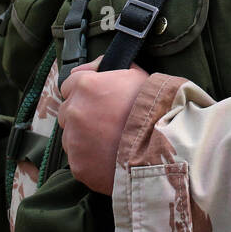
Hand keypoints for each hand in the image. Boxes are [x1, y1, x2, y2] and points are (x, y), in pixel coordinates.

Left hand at [57, 57, 149, 194]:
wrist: (163, 146)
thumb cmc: (152, 108)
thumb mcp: (134, 75)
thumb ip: (103, 66)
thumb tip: (81, 70)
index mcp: (86, 86)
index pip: (68, 85)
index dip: (84, 92)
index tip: (97, 100)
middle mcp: (74, 111)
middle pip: (67, 112)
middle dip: (82, 115)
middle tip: (105, 122)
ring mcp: (74, 140)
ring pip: (71, 136)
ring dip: (84, 137)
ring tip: (109, 141)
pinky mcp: (78, 164)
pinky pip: (78, 159)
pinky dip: (89, 159)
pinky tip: (108, 157)